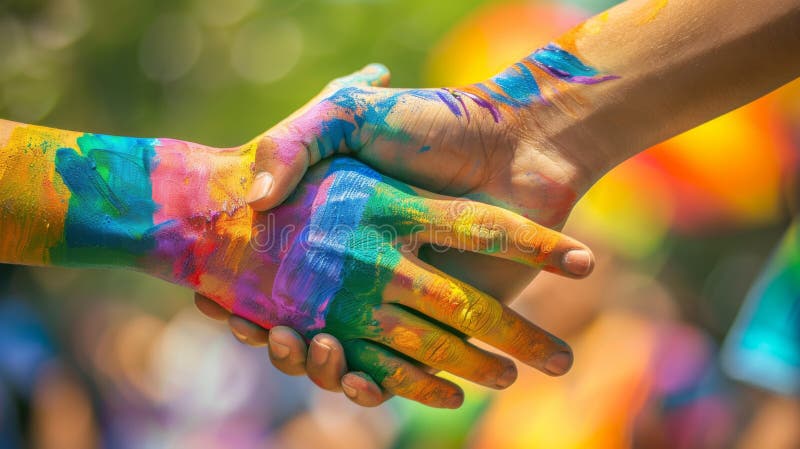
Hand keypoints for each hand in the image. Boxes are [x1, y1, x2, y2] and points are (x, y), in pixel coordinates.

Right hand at [197, 55, 606, 404]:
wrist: (514, 143)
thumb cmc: (432, 124)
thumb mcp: (348, 116)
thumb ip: (297, 142)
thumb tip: (254, 197)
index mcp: (344, 234)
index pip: (280, 276)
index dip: (241, 298)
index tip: (212, 305)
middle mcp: (370, 271)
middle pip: (310, 327)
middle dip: (279, 342)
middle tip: (264, 330)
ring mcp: (406, 301)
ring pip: (350, 357)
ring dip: (319, 366)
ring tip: (306, 346)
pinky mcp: (448, 326)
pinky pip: (403, 370)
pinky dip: (380, 385)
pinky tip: (359, 380)